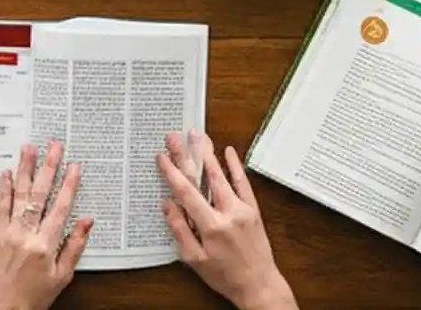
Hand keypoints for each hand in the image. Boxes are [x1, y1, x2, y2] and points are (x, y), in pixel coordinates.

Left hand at [0, 141, 94, 309]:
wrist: (0, 309)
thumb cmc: (32, 298)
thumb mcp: (62, 276)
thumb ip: (74, 246)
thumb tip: (86, 222)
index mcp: (45, 245)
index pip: (60, 207)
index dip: (69, 185)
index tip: (74, 166)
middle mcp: (26, 234)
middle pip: (39, 193)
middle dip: (48, 167)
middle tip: (54, 145)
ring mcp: (9, 232)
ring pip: (18, 194)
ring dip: (24, 168)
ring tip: (28, 148)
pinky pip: (1, 206)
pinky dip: (3, 188)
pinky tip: (5, 172)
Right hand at [157, 130, 296, 309]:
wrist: (258, 285)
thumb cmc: (224, 276)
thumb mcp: (194, 259)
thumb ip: (180, 229)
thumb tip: (167, 204)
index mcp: (210, 225)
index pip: (186, 192)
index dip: (172, 172)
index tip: (161, 156)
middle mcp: (228, 213)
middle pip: (203, 177)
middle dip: (187, 155)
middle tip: (176, 136)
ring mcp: (243, 209)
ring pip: (223, 176)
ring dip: (209, 154)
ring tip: (198, 135)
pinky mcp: (253, 210)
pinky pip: (244, 183)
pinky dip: (235, 166)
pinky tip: (228, 151)